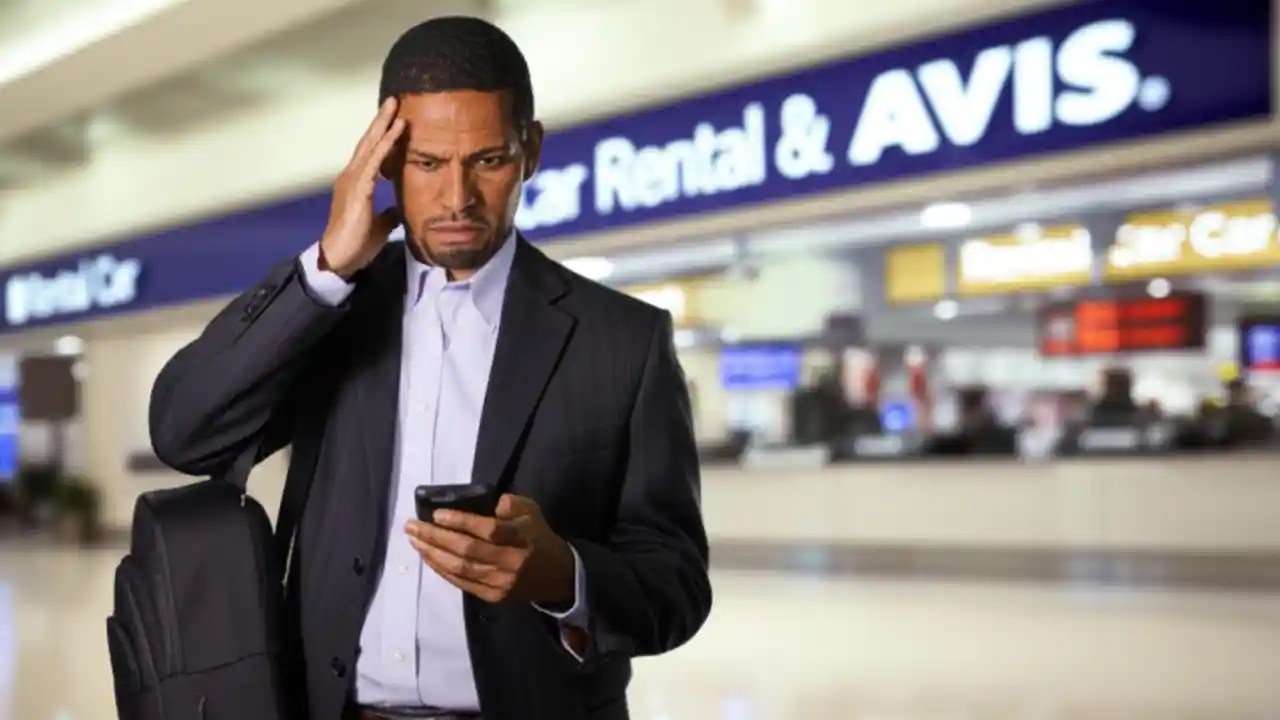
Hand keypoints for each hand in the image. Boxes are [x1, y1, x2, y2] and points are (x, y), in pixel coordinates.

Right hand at [319, 97, 405, 278]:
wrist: (340, 258)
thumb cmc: (357, 244)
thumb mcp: (379, 225)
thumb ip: (388, 214)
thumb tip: (399, 210)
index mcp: (355, 183)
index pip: (370, 154)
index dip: (381, 136)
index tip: (393, 120)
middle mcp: (351, 176)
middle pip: (367, 142)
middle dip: (380, 121)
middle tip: (393, 100)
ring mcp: (352, 180)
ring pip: (370, 145)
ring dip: (384, 125)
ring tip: (396, 106)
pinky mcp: (359, 188)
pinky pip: (375, 160)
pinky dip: (387, 143)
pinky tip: (397, 130)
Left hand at [405, 494, 575, 605]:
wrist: (557, 576)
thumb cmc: (538, 537)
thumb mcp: (533, 512)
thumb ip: (513, 504)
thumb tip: (491, 504)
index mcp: (522, 538)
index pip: (489, 531)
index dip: (461, 522)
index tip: (436, 514)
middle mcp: (511, 562)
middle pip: (467, 550)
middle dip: (435, 537)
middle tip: (411, 526)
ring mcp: (501, 583)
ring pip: (460, 568)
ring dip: (433, 554)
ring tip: (414, 540)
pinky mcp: (493, 596)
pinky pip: (462, 583)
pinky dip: (442, 570)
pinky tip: (428, 557)